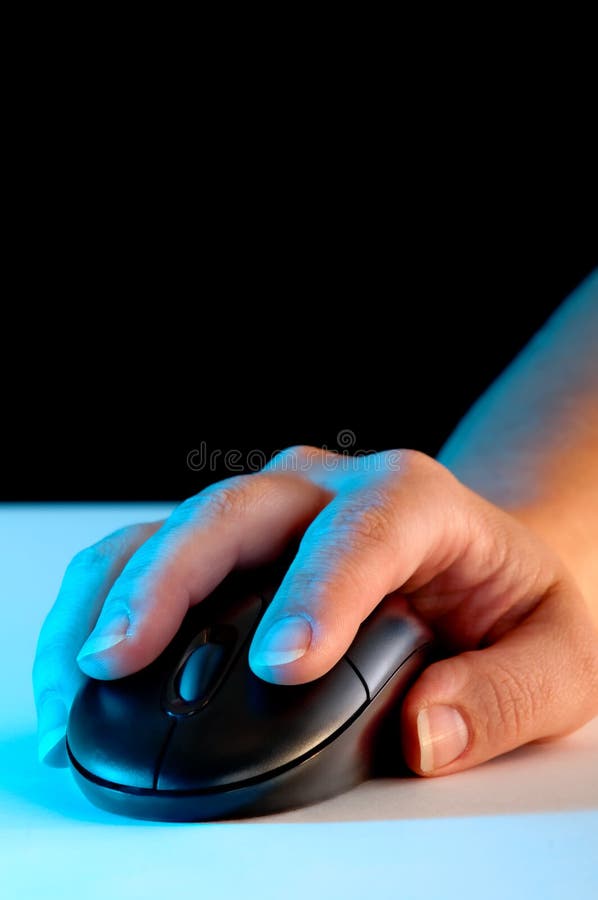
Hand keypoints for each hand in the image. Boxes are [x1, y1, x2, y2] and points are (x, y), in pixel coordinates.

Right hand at [34, 447, 597, 775]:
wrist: (475, 568)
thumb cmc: (508, 604)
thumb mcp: (558, 654)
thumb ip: (505, 695)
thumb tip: (426, 735)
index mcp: (416, 500)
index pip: (364, 527)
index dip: (319, 588)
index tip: (282, 664)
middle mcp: (327, 493)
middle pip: (235, 512)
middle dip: (170, 581)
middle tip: (123, 660)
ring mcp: (268, 515)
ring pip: (171, 526)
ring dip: (114, 594)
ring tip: (78, 674)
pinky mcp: (228, 549)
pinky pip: (150, 554)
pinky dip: (105, 604)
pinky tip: (82, 663)